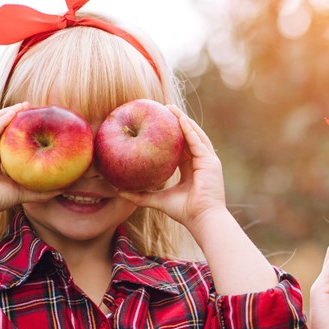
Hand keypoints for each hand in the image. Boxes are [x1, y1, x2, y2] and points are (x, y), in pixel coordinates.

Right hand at [0, 103, 58, 218]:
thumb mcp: (23, 191)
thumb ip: (41, 189)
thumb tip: (64, 188)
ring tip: (23, 106)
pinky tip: (13, 114)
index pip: (0, 135)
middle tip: (28, 107)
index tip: (30, 118)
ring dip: (6, 112)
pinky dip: (1, 121)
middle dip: (10, 114)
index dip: (13, 125)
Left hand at [119, 105, 227, 226]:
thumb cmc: (184, 212)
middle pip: (189, 137)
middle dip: (178, 123)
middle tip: (163, 109)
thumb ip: (140, 195)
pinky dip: (190, 130)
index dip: (170, 137)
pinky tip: (180, 119)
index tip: (158, 125)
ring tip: (171, 109)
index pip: (181, 149)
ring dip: (184, 121)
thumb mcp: (158, 200)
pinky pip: (198, 141)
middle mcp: (202, 163)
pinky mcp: (211, 162)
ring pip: (195, 135)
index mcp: (192, 171)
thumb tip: (117, 190)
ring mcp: (208, 162)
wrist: (202, 219)